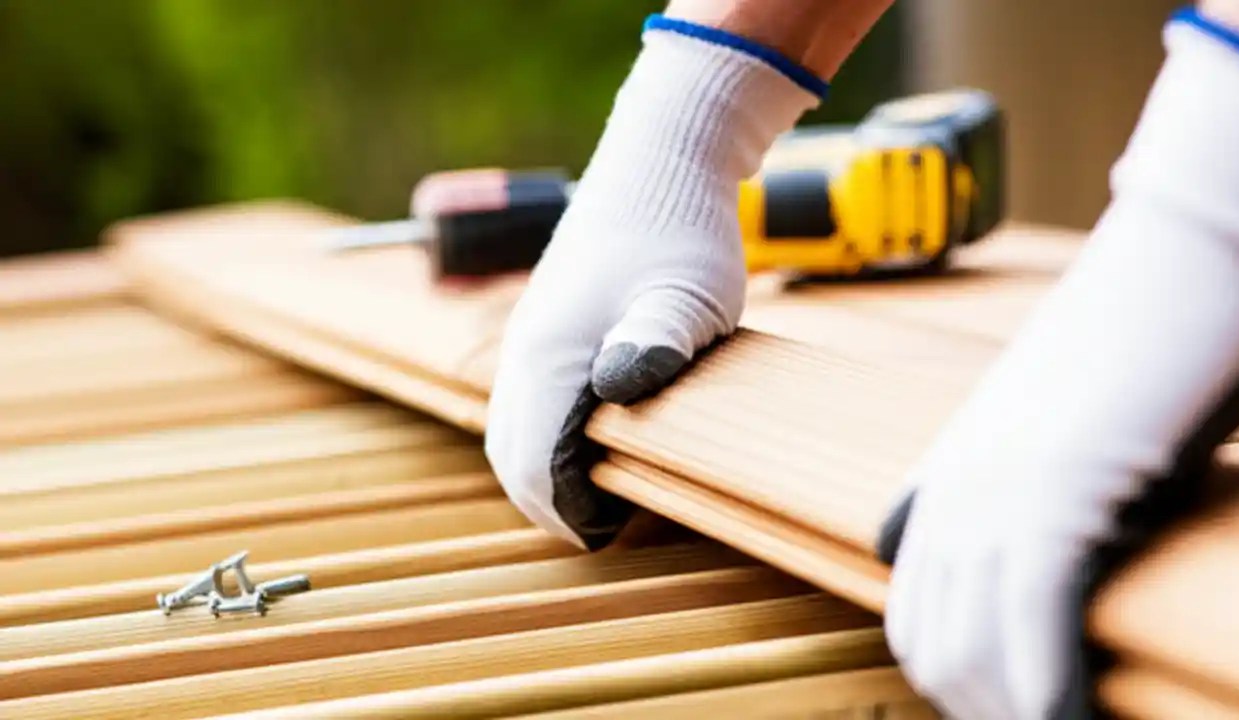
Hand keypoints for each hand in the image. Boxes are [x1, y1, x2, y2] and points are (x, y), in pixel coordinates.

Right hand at [485, 25, 817, 548]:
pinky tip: (597, 440)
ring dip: (548, 473)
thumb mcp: (685, 293)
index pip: (533, 464)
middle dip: (552, 504)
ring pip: (512, 430)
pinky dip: (548, 439)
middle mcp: (524, 351)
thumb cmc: (679, 228)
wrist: (660, 160)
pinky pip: (526, 403)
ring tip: (605, 492)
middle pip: (511, 457)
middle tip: (611, 525)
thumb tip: (618, 391)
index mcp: (549, 353)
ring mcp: (529, 338)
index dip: (571, 512)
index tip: (617, 529)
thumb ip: (657, 343)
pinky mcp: (546, 328)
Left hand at [881, 17, 1238, 716]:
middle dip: (980, 709)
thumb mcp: (1061, 437)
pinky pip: (1032, 618)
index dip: (955, 682)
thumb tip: (1038, 564)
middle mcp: (953, 492)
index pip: (914, 617)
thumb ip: (1027, 498)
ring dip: (1013, 711)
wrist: (1182, 257)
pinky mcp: (1055, 487)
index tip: (1002, 709)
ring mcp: (995, 491)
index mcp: (948, 482)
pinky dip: (1047, 687)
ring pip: (971, 649)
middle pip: (931, 646)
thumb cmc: (1142, 347)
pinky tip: (1070, 718)